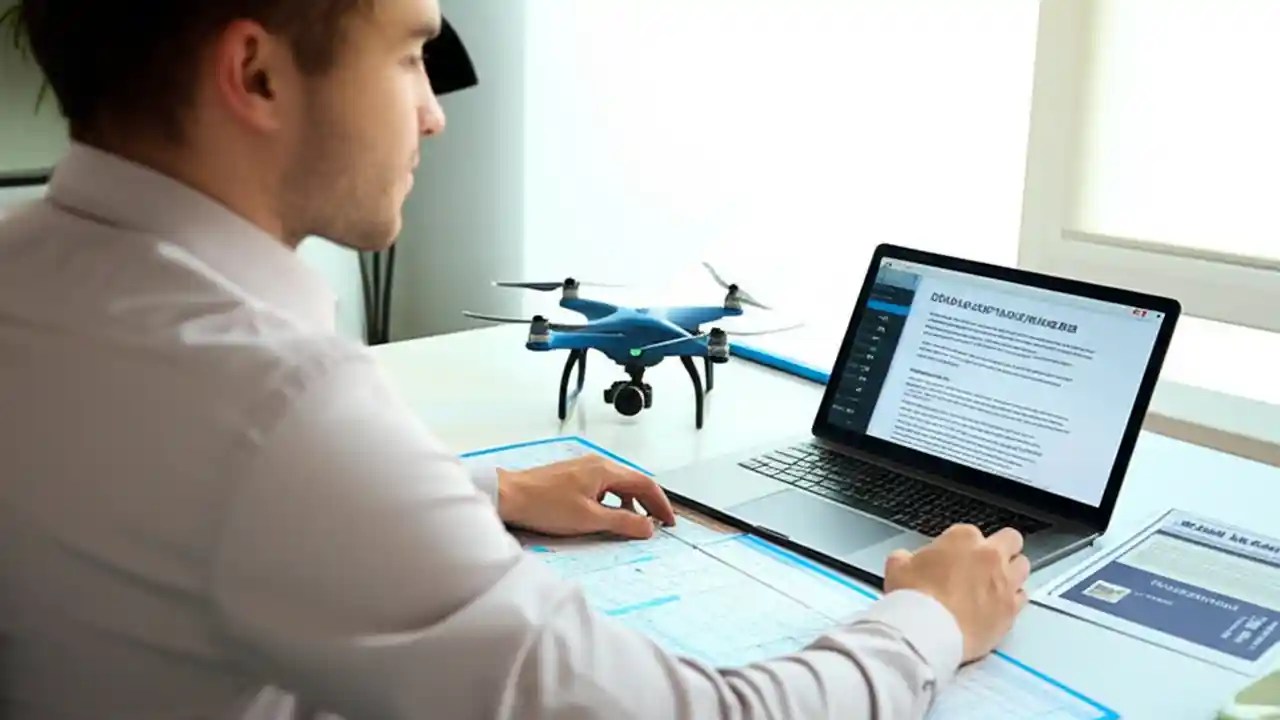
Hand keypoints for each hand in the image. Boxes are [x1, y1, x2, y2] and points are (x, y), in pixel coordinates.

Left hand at [497, 455, 677, 539]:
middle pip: (633, 483)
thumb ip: (622, 522)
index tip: (669, 521)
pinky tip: (608, 516)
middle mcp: (597, 465)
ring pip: (618, 485)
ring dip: (631, 504)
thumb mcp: (589, 518)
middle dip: (649, 504)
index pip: (645, 484)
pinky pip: (604, 487)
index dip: (660, 503)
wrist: (509, 496)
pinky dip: (614, 502)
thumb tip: (647, 527)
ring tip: (634, 524)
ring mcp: (584, 470)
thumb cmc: (543, 504)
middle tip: (658, 524)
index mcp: (605, 470)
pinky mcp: (573, 478)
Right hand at [883, 524, 1030, 662]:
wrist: (927, 631)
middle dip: (1002, 547)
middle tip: (987, 562)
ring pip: (1023, 566)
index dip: (962, 546)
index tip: (954, 558)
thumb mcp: (897, 566)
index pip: (971, 532)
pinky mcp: (1011, 610)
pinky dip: (1013, 599)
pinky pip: (1023, 597)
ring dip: (1012, 571)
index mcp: (963, 538)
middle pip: (1011, 540)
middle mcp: (990, 556)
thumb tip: (906, 561)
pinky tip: (999, 606)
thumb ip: (907, 558)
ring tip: (997, 583)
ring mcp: (1005, 582)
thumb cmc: (913, 597)